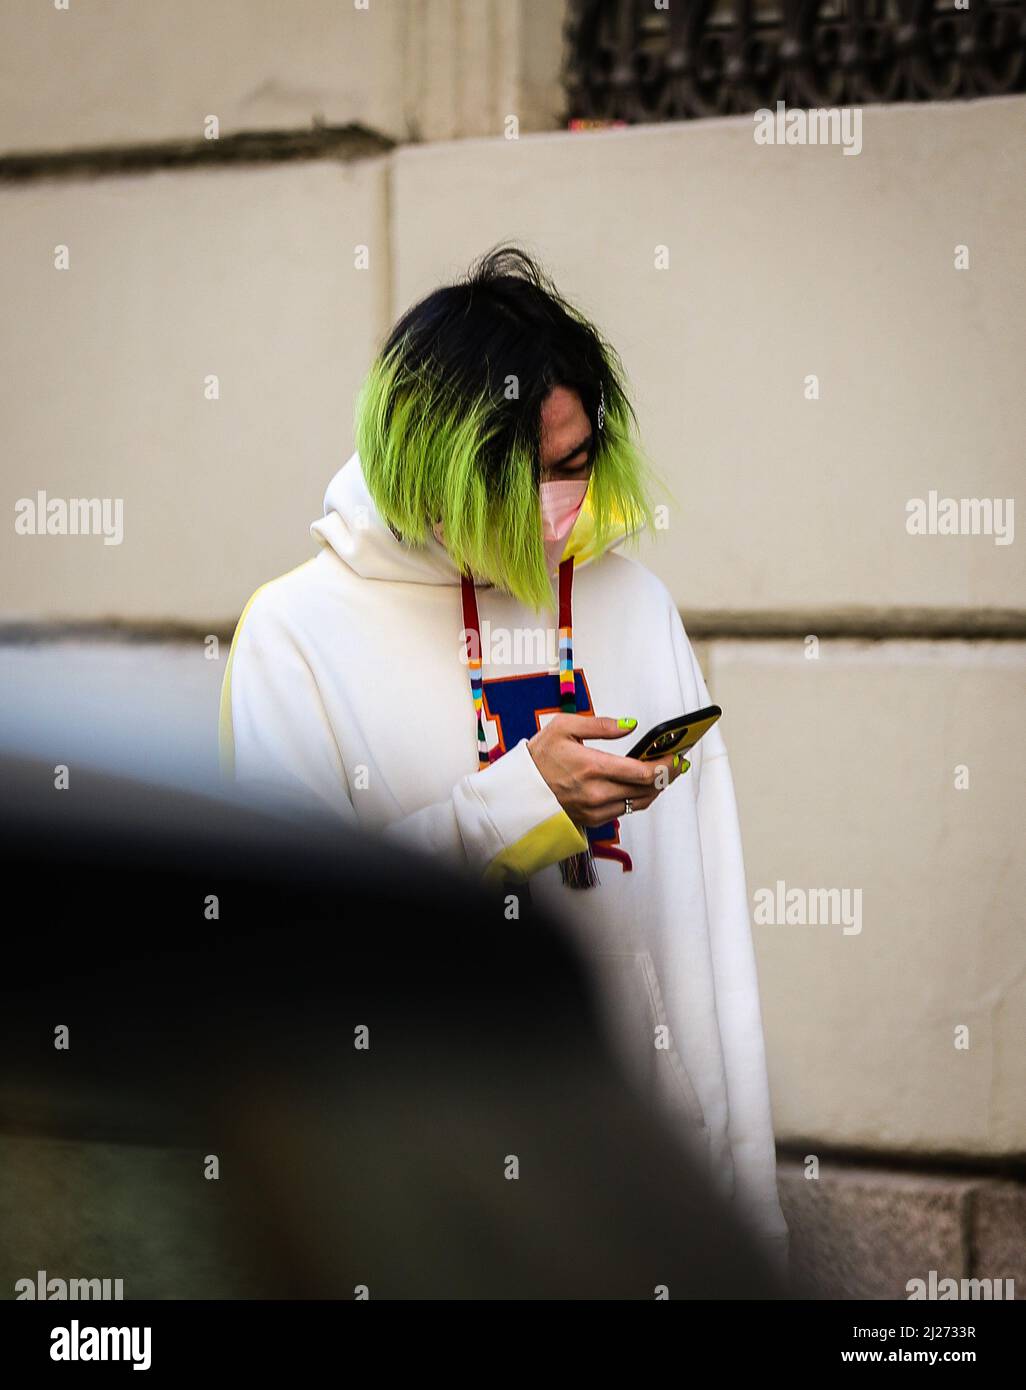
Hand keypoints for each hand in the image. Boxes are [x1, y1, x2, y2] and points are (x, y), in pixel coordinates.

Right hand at [527, 714, 687, 826]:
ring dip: (655, 789)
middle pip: (648, 790)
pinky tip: (641, 786)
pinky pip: (626, 811)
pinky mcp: (593, 820)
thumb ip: (601, 725)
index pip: (643, 773)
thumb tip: (630, 725)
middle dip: (667, 776)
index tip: (677, 756)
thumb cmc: (539, 757)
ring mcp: (596, 810)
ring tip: (664, 773)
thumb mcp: (564, 727)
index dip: (666, 766)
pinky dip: (638, 798)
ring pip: (640, 803)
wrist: (520, 791)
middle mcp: (597, 793)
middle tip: (677, 763)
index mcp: (592, 767)